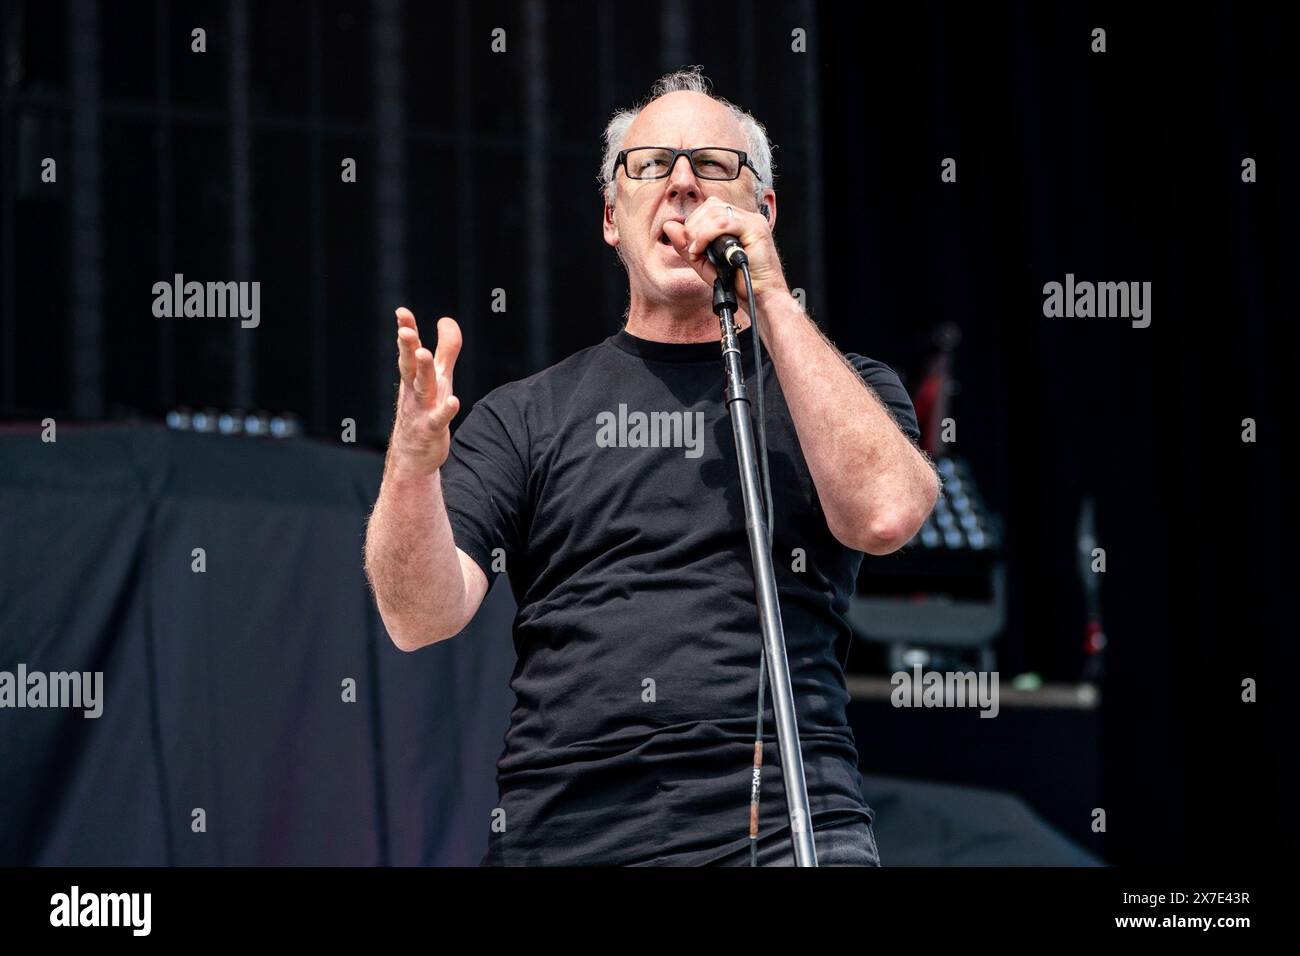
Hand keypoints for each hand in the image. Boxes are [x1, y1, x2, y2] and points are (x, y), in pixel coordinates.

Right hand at [389, 307, 461, 478]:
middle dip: (407, 347)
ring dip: (422, 371)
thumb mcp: (437, 377)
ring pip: (422, 388)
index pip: (409, 350)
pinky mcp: (432, 430)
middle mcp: (415, 390)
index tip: (401, 311)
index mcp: (414, 376)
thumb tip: (446, 320)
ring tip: (423, 352)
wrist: (412, 455)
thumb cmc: (424, 410)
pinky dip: (445, 411)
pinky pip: (438, 419)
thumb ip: (445, 349)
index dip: (406, 330)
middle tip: (404, 330)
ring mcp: (421, 410)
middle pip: (410, 366)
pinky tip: (454, 401)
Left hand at [662, 196, 789, 310]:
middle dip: (694, 226)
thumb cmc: (740, 285)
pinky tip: (702, 250)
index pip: (709, 208)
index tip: (691, 247)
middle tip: (693, 249)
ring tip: (697, 252)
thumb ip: (688, 246)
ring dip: (698, 232)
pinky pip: (724, 222)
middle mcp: (746, 218)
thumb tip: (669, 226)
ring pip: (715, 212)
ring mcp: (753, 221)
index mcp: (737, 222)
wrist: (760, 300)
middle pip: (711, 205)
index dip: (694, 223)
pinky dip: (706, 236)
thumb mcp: (706, 264)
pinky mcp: (756, 229)